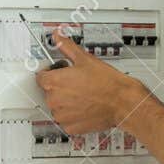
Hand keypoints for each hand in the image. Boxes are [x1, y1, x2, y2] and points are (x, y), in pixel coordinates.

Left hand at [35, 34, 152, 134]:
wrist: (122, 102)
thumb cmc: (107, 83)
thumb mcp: (85, 59)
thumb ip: (66, 46)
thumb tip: (57, 36)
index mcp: (54, 81)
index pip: (41, 76)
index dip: (52, 72)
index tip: (60, 72)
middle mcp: (54, 100)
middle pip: (49, 92)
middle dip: (61, 87)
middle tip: (78, 84)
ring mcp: (62, 115)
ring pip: (57, 107)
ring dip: (66, 102)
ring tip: (83, 95)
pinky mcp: (70, 127)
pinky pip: (66, 120)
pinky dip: (73, 115)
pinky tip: (85, 107)